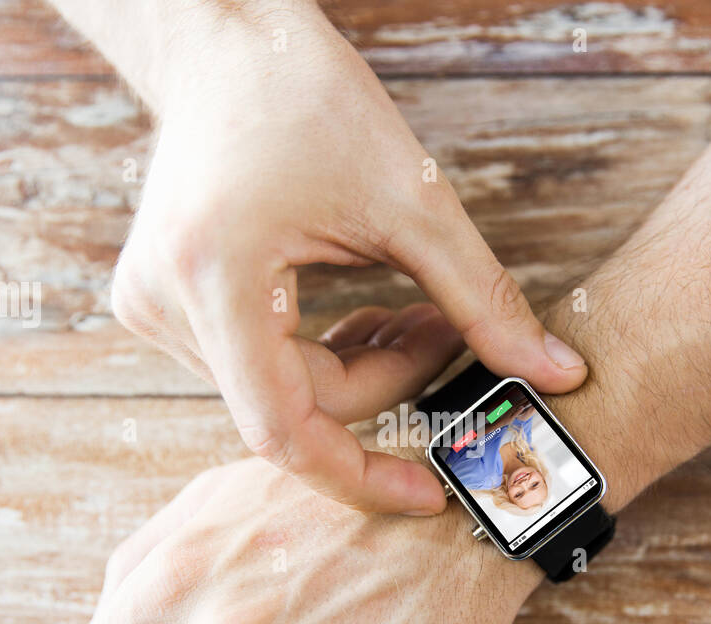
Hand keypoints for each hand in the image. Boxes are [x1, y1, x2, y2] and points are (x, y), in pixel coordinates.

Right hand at [108, 0, 586, 514]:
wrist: (227, 44)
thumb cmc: (307, 98)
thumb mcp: (412, 199)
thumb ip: (485, 299)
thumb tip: (556, 375)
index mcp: (215, 280)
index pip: (284, 431)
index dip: (361, 476)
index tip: (430, 492)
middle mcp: (165, 306)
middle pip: (294, 407)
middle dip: (383, 387)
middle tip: (447, 339)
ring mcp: (154, 309)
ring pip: (277, 390)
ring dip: (355, 371)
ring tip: (414, 315)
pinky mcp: (163, 303)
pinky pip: (254, 364)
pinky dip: (316, 354)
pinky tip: (361, 314)